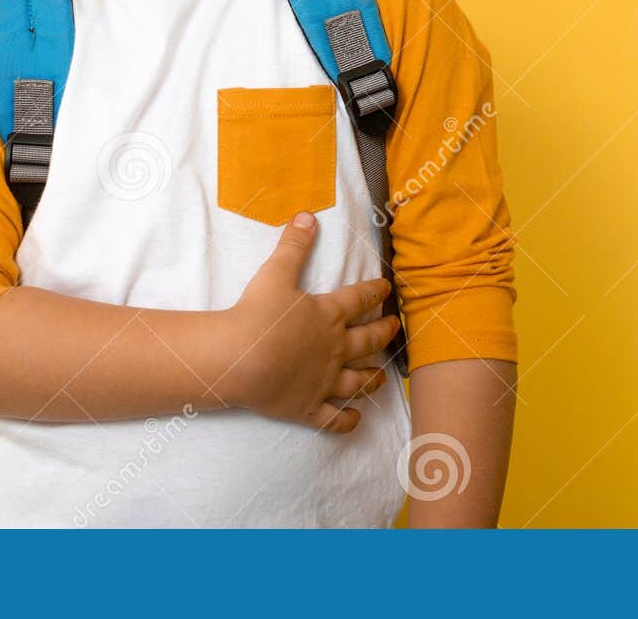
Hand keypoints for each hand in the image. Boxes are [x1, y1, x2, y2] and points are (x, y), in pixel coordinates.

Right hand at [222, 211, 401, 432]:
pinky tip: (356, 420)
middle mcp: (334, 350)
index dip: (375, 292)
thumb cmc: (257, 314)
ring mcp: (324, 382)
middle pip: (367, 341)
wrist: (242, 358)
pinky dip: (347, 421)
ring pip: (358, 382)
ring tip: (382, 377)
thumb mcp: (275, 273)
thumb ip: (293, 245)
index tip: (387, 289)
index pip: (359, 300)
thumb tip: (307, 216)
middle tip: (395, 329)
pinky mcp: (308, 407)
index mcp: (328, 316)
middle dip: (384, 333)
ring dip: (373, 378)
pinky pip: (334, 419)